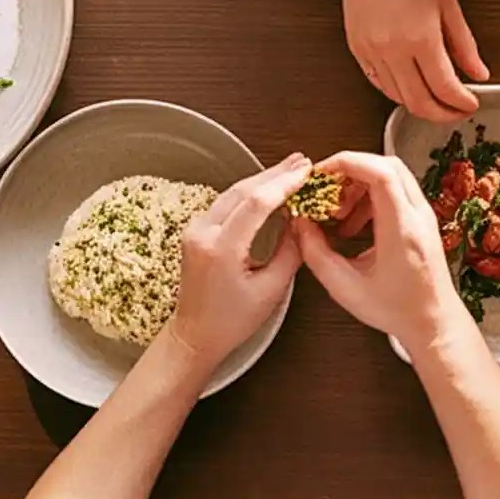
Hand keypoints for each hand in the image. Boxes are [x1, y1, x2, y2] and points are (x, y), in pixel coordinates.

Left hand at [170, 154, 310, 364]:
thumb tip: (301, 221)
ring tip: (290, 169)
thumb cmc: (231, 322)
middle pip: (242, 191)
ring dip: (262, 180)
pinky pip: (225, 203)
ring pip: (232, 193)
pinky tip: (267, 188)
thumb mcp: (271, 290)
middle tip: (301, 162)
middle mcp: (202, 234)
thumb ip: (290, 252)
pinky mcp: (196, 231)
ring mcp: (195, 230)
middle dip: (274, 174)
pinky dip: (249, 193)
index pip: (256, 204)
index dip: (283, 184)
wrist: (194, 336)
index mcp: (220, 250)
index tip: (305, 172)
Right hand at [294, 152, 471, 353]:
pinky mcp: (421, 221)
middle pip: (385, 165)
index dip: (347, 163)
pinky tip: (354, 225)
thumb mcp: (345, 288)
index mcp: (401, 229)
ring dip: (359, 185)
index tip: (322, 173)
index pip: (380, 172)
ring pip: (391, 175)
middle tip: (326, 189)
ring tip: (339, 214)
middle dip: (349, 170)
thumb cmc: (397, 310)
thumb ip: (316, 254)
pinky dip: (370, 197)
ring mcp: (423, 216)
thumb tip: (301, 226)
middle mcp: (417, 216)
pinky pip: (396, 191)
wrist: (433, 322)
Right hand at [339, 0, 489, 121]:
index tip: (471, 103)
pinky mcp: (355, 46)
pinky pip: (376, 81)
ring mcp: (370, 50)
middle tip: (456, 111)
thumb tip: (478, 71)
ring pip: (396, 96)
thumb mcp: (447, 2)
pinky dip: (395, 91)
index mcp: (420, 38)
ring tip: (435, 100)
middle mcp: (391, 49)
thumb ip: (464, 43)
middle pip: (419, 102)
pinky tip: (408, 87)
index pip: (445, 88)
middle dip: (442, 114)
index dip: (461, 103)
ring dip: (418, 105)